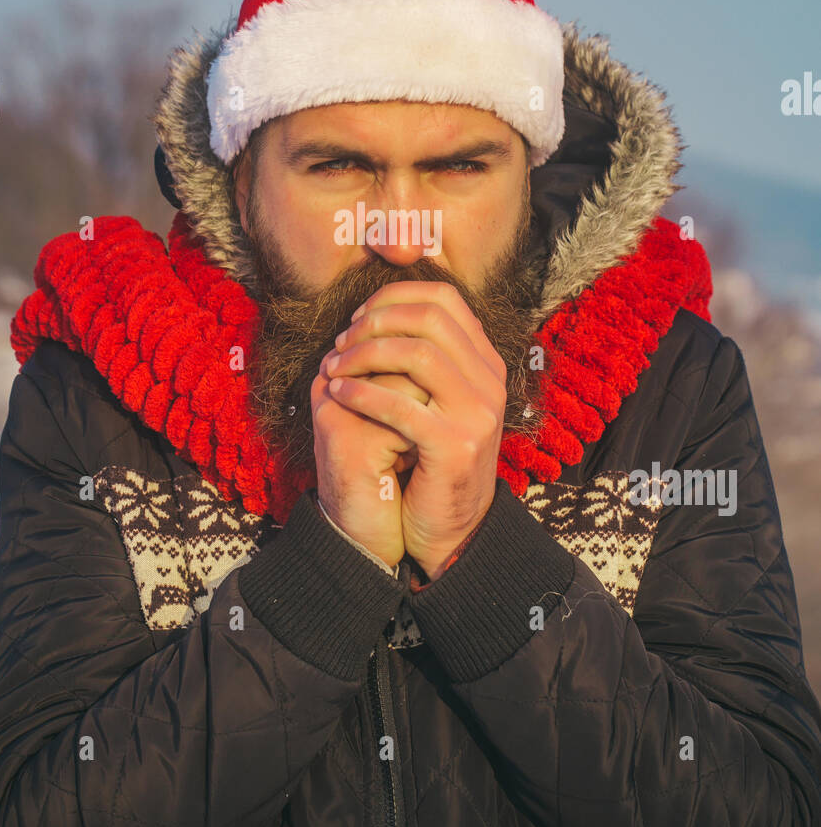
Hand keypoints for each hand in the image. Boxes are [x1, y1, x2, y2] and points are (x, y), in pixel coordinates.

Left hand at [320, 282, 506, 579]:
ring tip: (335, 367)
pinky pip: (400, 405)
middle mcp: (491, 382)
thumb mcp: (435, 401)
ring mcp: (479, 414)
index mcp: (485, 363)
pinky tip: (337, 393)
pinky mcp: (455, 446)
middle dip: (375, 322)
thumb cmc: (429, 461)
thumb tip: (374, 311)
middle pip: (431, 318)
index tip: (359, 317)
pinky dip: (361, 393)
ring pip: (416, 354)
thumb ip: (422, 359)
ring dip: (364, 354)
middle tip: (342, 340)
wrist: (449, 529)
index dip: (394, 297)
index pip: (445, 298)